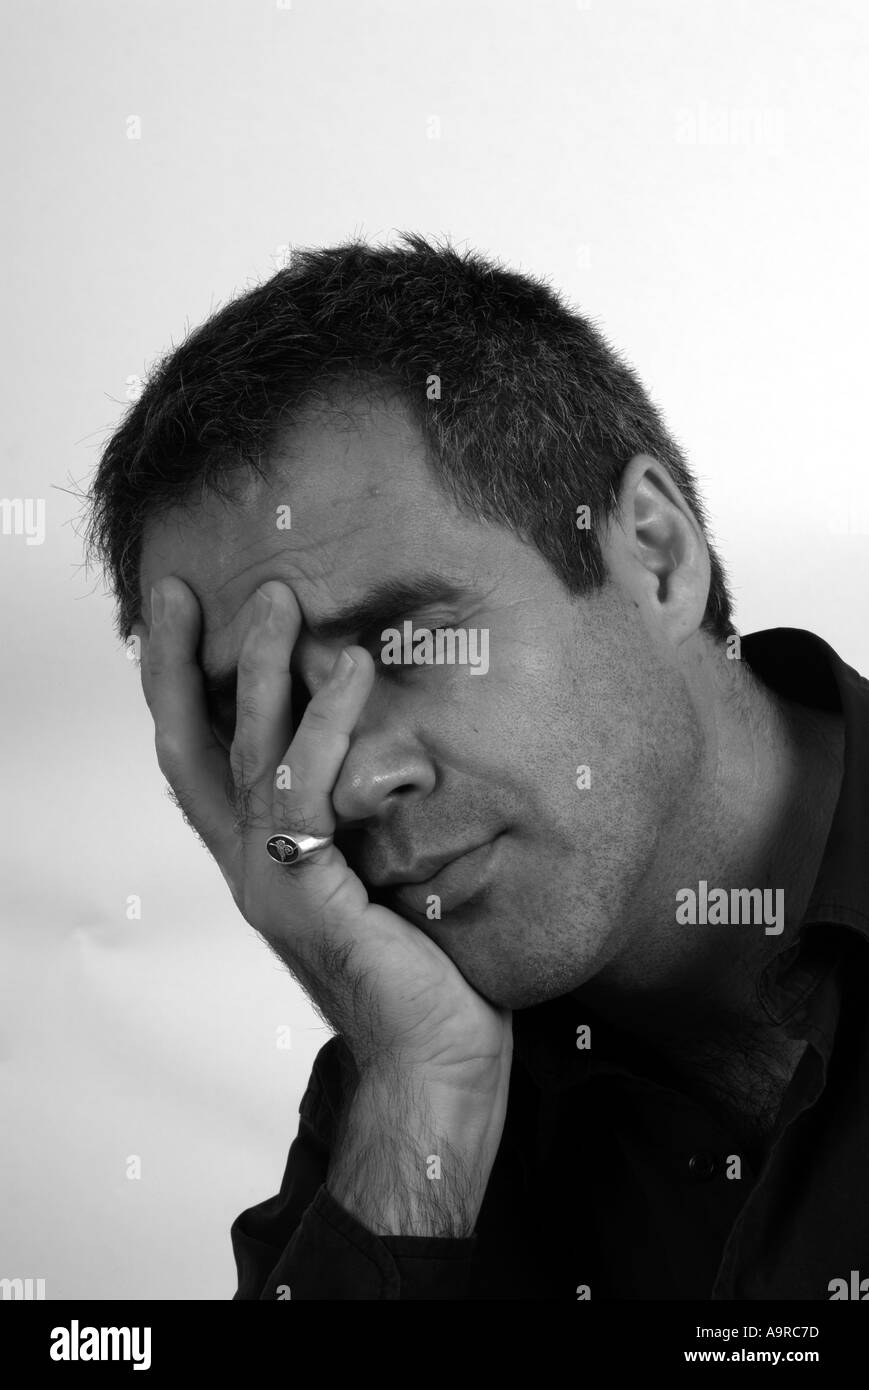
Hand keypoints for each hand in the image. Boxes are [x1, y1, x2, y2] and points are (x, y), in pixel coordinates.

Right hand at [134, 576, 511, 1088]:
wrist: (435, 1064)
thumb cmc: (424, 974)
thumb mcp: (382, 879)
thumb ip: (364, 823)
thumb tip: (396, 754)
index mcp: (261, 860)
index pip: (202, 762)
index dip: (182, 691)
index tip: (179, 621)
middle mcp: (249, 867)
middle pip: (195, 750)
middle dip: (183, 666)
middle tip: (186, 590)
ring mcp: (270, 882)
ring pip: (248, 755)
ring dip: (260, 670)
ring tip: (279, 600)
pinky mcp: (306, 893)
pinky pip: (306, 792)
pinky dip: (325, 726)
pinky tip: (350, 672)